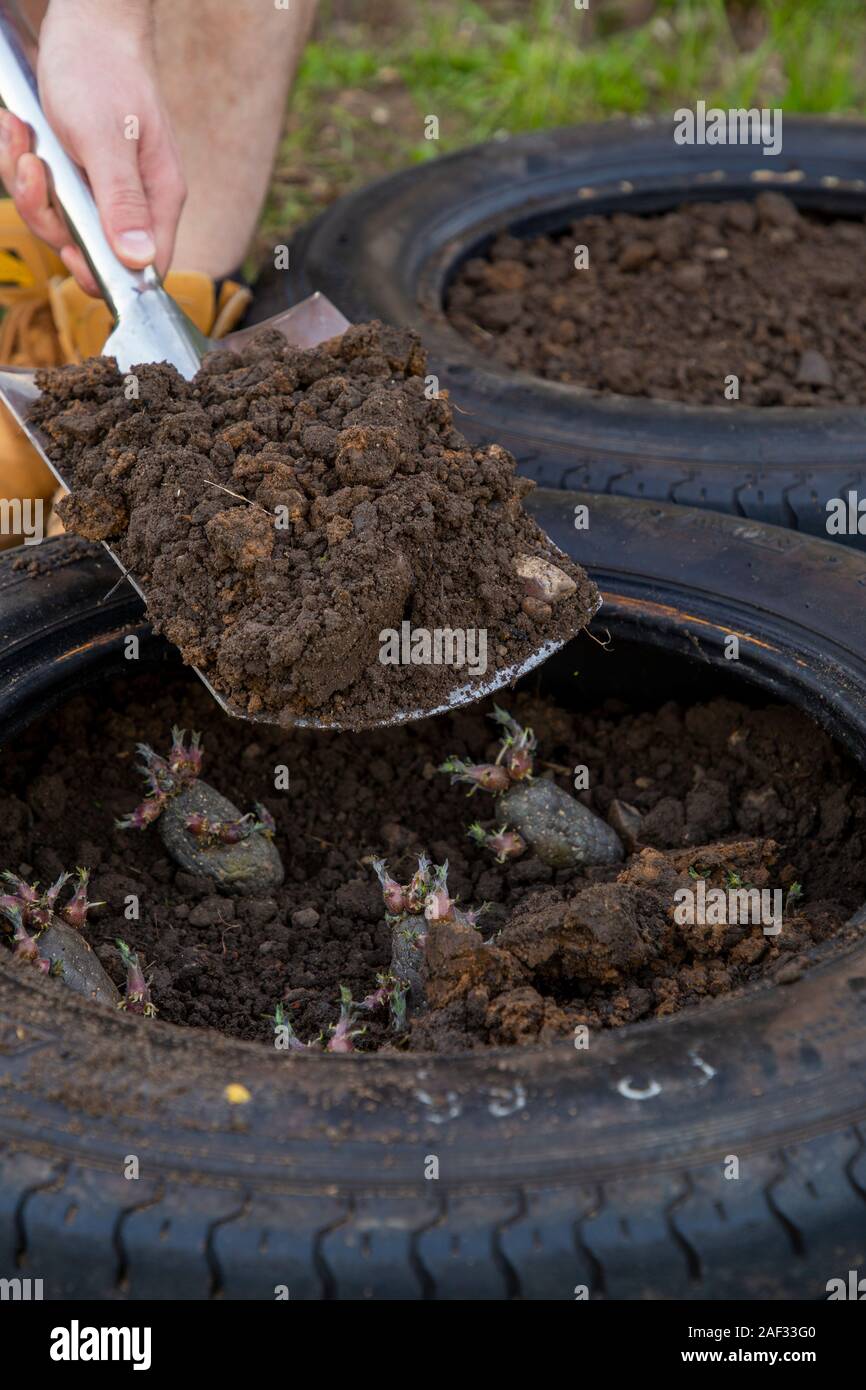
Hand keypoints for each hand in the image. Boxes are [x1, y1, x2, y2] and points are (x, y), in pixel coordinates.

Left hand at [0, 0, 185, 294]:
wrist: (84, 18)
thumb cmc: (101, 68)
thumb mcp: (105, 139)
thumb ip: (122, 202)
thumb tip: (140, 261)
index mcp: (158, 198)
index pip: (144, 269)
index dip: (104, 272)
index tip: (70, 247)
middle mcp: (134, 200)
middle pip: (88, 247)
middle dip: (47, 213)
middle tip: (34, 167)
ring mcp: (103, 186)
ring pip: (58, 218)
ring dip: (26, 181)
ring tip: (19, 136)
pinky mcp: (76, 170)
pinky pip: (43, 190)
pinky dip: (21, 162)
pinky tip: (18, 129)